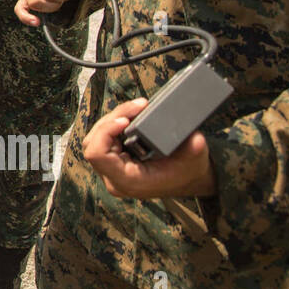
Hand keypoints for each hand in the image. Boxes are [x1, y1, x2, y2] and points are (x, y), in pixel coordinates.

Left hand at [83, 97, 217, 197]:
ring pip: (95, 138)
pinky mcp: (112, 161)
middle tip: (137, 107)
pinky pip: (102, 139)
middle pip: (93, 142)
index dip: (106, 132)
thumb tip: (194, 139)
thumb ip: (194, 149)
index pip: (97, 155)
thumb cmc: (188, 170)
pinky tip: (130, 115)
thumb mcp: (195, 158)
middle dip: (112, 119)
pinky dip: (114, 124)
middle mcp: (114, 178)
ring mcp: (110, 170)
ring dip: (112, 119)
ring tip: (135, 109)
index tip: (126, 119)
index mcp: (128, 181)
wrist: (188, 179)